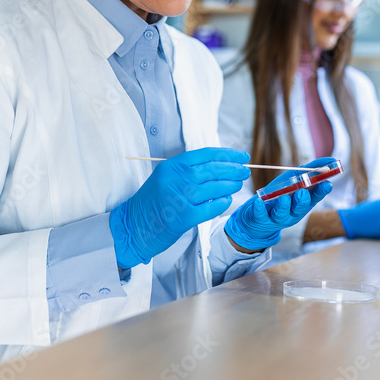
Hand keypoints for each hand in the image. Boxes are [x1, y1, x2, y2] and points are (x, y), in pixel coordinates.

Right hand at [110, 147, 249, 267]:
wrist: (134, 226)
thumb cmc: (152, 202)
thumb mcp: (165, 178)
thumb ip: (187, 171)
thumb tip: (220, 166)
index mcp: (172, 165)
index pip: (206, 154)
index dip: (228, 154)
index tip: (241, 156)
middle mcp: (176, 178)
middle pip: (213, 170)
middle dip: (233, 170)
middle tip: (245, 171)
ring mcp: (181, 197)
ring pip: (215, 188)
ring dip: (230, 186)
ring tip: (238, 185)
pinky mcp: (185, 216)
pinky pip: (211, 207)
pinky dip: (222, 202)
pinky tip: (227, 200)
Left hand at [225, 157, 334, 250]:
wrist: (258, 217)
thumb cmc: (281, 193)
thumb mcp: (295, 179)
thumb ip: (312, 170)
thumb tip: (331, 160)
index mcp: (303, 203)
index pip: (314, 198)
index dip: (321, 191)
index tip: (326, 183)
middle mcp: (292, 212)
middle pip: (299, 209)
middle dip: (301, 201)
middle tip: (302, 192)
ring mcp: (276, 217)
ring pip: (282, 214)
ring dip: (283, 205)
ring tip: (283, 198)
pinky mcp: (260, 218)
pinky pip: (260, 215)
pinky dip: (260, 209)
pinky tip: (259, 202)